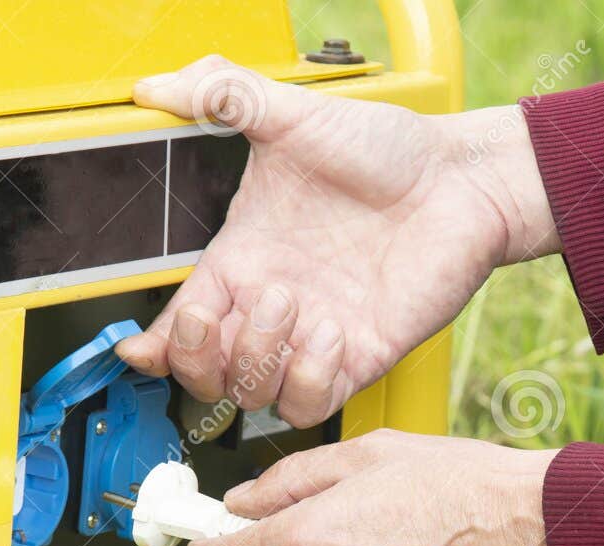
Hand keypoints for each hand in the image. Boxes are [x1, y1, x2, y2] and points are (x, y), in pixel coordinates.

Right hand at [115, 56, 556, 427]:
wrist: (459, 181)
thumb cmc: (387, 150)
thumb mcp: (294, 117)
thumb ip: (223, 96)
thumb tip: (157, 84)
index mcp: (243, 260)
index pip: (180, 327)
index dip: (156, 346)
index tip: (143, 343)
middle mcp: (272, 306)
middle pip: (205, 376)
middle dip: (199, 358)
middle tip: (231, 311)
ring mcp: (312, 339)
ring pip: (253, 395)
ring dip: (258, 359)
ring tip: (293, 303)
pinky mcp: (356, 358)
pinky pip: (311, 403)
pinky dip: (310, 379)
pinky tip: (330, 331)